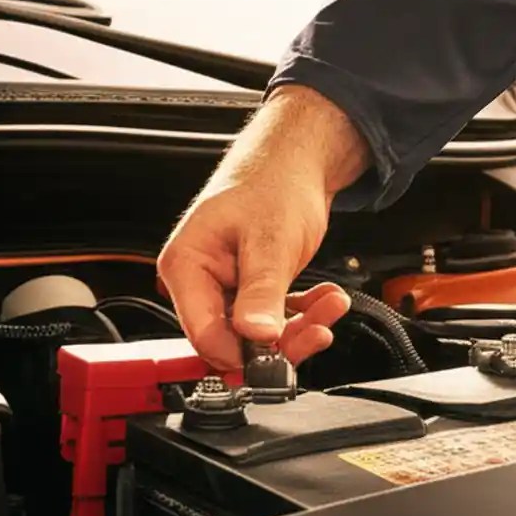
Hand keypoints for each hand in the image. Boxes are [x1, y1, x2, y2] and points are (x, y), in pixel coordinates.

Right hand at [157, 85, 368, 368]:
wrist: (294, 162)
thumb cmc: (272, 183)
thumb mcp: (270, 240)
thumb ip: (260, 291)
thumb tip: (256, 335)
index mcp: (185, 266)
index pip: (204, 333)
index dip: (241, 352)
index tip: (278, 353)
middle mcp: (199, 282)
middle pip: (232, 340)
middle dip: (282, 339)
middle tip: (318, 330)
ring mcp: (224, 289)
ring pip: (258, 335)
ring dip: (301, 325)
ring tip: (330, 305)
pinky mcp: (249, 292)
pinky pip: (274, 320)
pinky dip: (304, 314)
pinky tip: (325, 299)